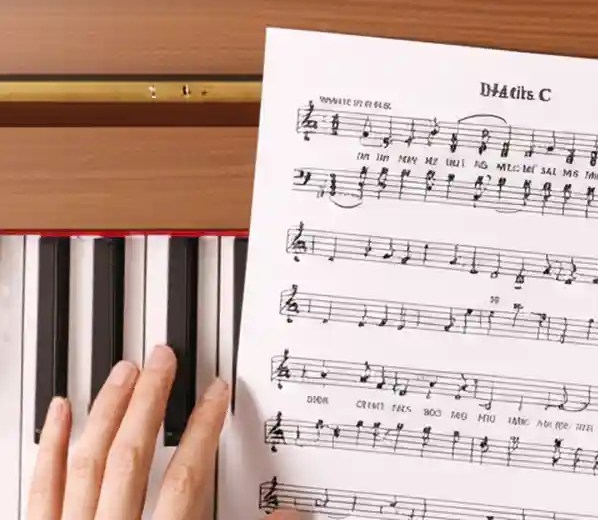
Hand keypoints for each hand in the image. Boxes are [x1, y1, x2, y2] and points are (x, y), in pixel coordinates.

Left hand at [27, 345, 300, 519]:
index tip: (216, 393)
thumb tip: (294, 515)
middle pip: (128, 456)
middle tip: (165, 359)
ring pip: (83, 463)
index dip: (204, 427)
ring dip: (104, 411)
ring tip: (124, 372)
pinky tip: (57, 414)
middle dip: (149, 400)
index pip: (185, 475)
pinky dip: (47, 448)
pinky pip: (39, 489)